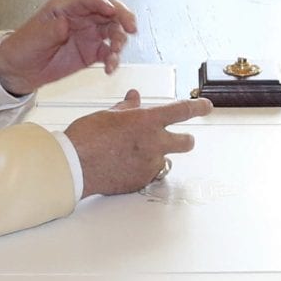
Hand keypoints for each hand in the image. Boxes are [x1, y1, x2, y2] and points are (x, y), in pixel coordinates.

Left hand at [0, 0, 137, 93]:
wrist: (20, 71)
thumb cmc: (23, 47)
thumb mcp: (33, 37)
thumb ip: (51, 30)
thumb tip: (65, 24)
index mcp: (65, 8)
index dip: (102, 3)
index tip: (111, 11)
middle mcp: (81, 18)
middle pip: (108, 12)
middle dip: (123, 17)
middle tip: (131, 28)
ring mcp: (88, 35)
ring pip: (113, 31)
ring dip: (120, 40)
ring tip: (115, 53)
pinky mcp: (91, 53)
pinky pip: (108, 52)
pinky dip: (113, 59)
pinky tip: (110, 68)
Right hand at [66, 92, 212, 195]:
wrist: (74, 166)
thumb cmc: (86, 137)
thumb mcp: (108, 114)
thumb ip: (128, 108)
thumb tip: (135, 99)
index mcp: (147, 121)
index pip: (182, 111)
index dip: (198, 107)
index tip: (206, 107)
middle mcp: (154, 143)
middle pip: (186, 142)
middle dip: (185, 139)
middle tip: (178, 138)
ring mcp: (149, 164)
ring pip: (164, 159)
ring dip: (155, 155)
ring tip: (131, 153)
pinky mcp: (141, 181)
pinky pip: (148, 173)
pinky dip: (141, 168)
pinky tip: (123, 165)